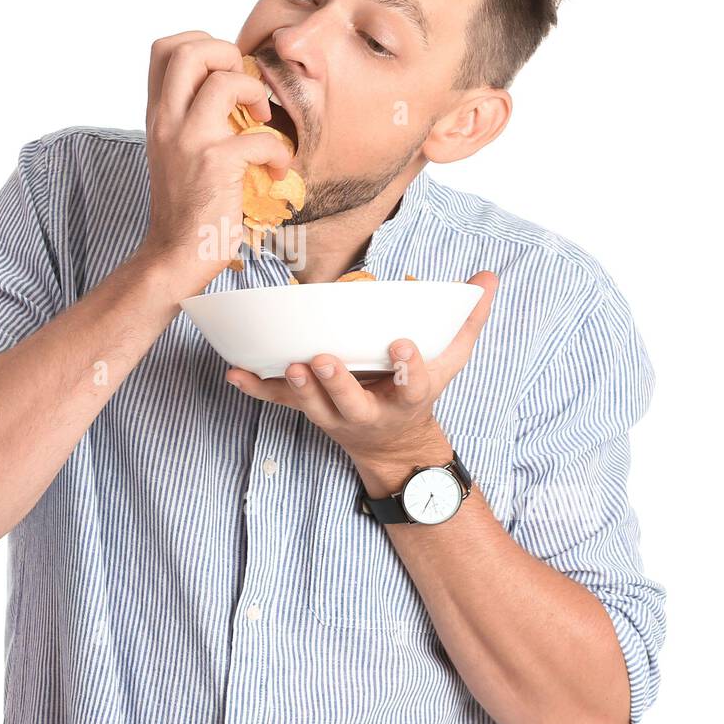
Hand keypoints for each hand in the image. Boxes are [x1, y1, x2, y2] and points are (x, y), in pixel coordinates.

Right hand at [133, 32, 292, 300]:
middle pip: (190, 49)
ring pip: (226, 81)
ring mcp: (189, 141)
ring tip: (264, 123)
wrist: (175, 256)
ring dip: (257, 95)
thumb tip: (229, 90)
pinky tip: (276, 170)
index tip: (225, 72)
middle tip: (244, 88)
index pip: (166, 47)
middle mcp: (168, 121)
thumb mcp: (175, 152)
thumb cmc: (186, 207)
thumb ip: (192, 118)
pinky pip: (262, 137)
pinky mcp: (216, 165)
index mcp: (158, 114)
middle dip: (229, 54)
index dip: (203, 42)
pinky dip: (279, 152)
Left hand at [226, 271, 497, 487]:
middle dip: (338, 384)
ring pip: (314, 406)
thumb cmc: (417, 391)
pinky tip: (235, 374)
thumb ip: (467, 321)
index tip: (401, 345)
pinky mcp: (310, 411)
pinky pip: (279, 402)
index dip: (409, 367)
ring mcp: (335, 416)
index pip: (413, 385)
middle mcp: (369, 413)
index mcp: (407, 398)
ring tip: (290, 364)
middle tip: (323, 359)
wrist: (392, 445)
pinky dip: (257, 389)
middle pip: (352, 403)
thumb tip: (488, 278)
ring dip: (298, 387)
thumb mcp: (449, 361)